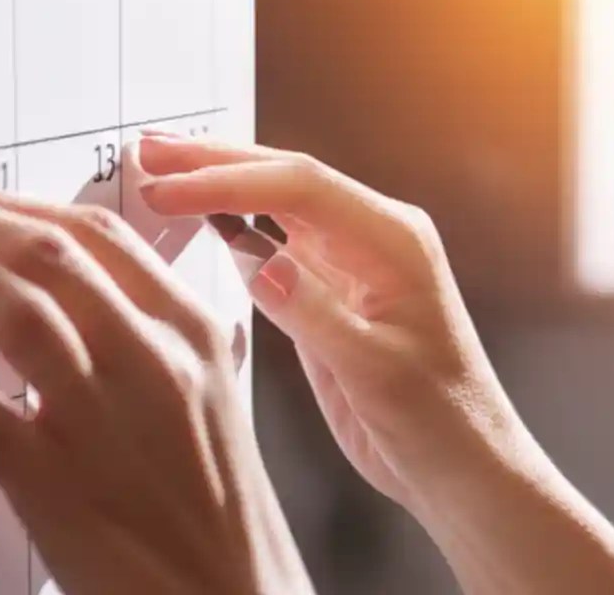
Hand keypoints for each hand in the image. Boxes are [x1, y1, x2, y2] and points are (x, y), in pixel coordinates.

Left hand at [0, 184, 312, 594]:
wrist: (230, 592)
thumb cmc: (222, 500)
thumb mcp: (217, 394)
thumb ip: (180, 334)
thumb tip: (138, 290)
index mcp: (192, 332)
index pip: (100, 235)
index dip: (22, 203)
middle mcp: (150, 361)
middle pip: (49, 257)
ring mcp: (99, 419)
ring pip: (13, 313)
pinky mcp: (52, 481)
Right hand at [138, 136, 613, 594]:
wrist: (461, 463)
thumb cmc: (440, 420)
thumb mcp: (375, 371)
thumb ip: (314, 314)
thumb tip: (256, 259)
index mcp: (393, 241)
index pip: (300, 188)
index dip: (229, 180)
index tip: (170, 187)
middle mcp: (372, 238)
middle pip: (284, 180)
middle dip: (215, 161)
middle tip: (152, 150)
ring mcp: (349, 262)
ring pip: (275, 206)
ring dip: (219, 185)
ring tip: (162, 169)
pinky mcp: (329, 292)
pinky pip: (275, 244)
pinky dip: (232, 225)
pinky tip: (200, 215)